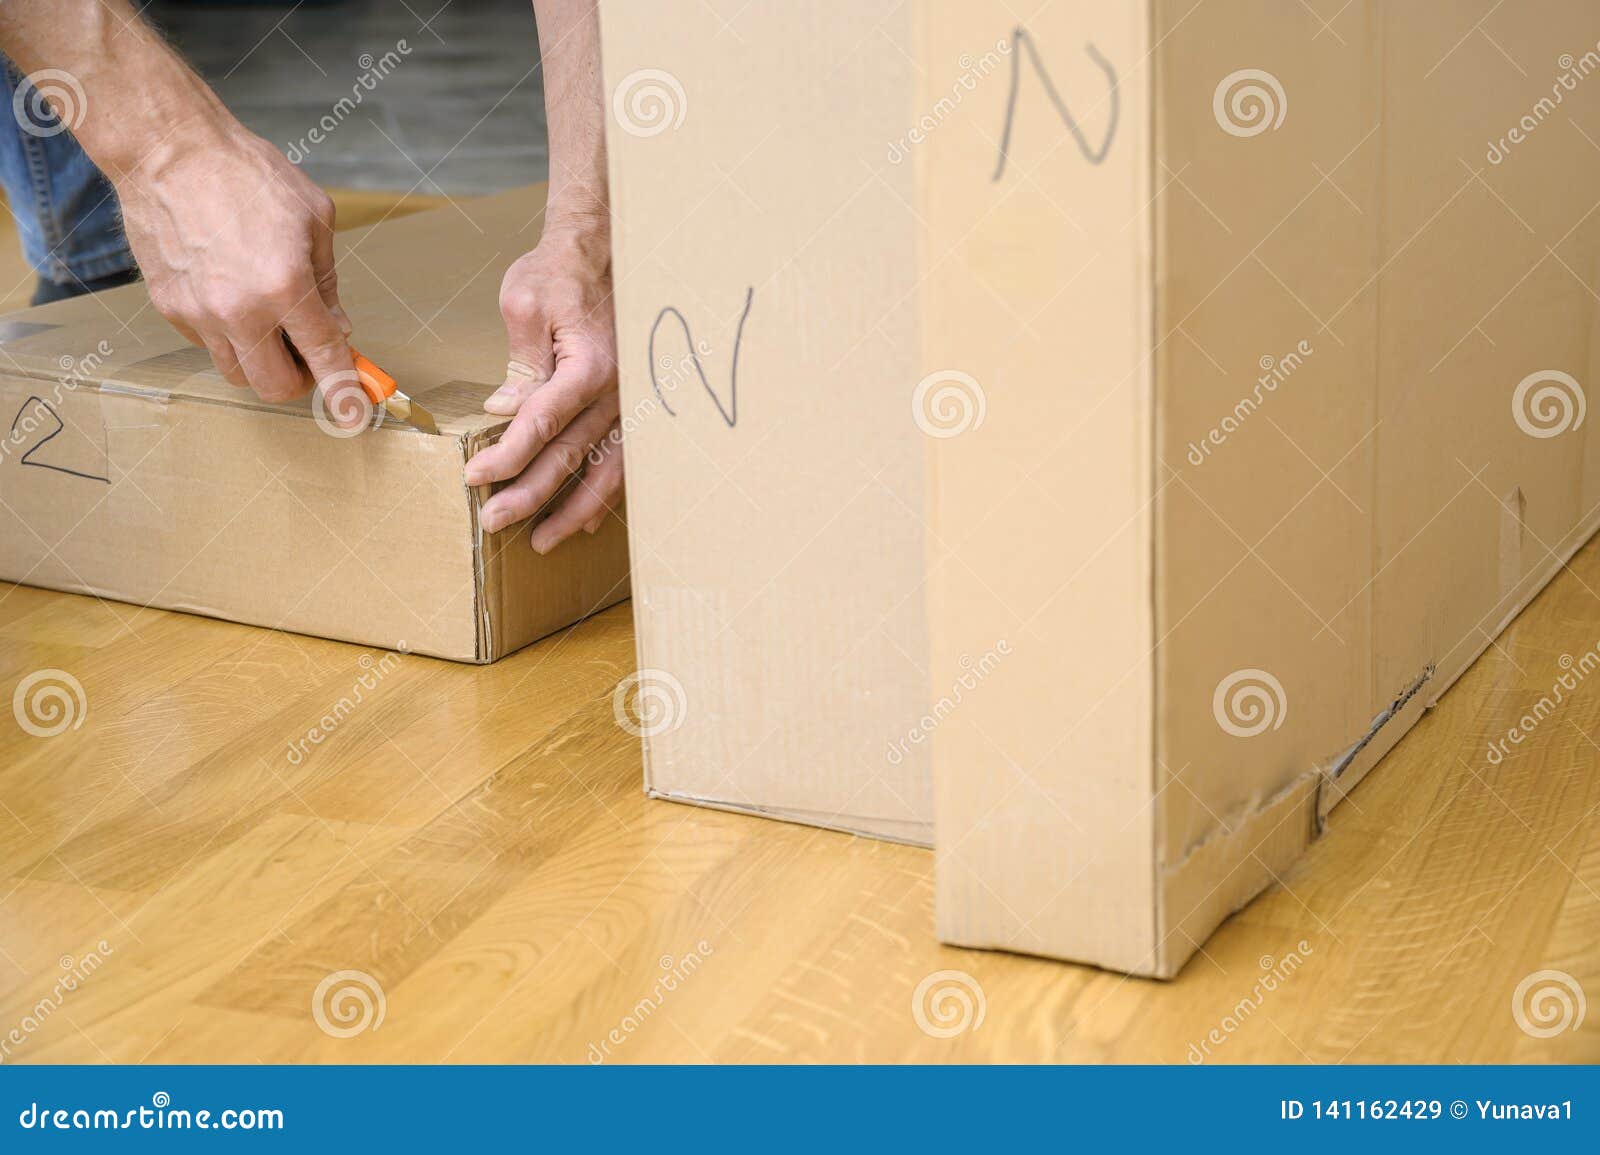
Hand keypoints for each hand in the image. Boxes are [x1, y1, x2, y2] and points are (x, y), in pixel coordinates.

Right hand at [114, 128, 363, 423]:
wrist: (169, 151)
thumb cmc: (247, 174)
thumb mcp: (314, 219)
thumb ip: (328, 282)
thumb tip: (337, 329)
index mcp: (285, 285)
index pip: (324, 359)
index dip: (345, 394)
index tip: (355, 418)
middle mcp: (240, 309)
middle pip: (275, 387)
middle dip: (299, 379)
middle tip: (306, 352)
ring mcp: (199, 313)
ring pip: (237, 373)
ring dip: (261, 361)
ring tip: (268, 322)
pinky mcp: (170, 308)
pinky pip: (207, 344)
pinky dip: (227, 334)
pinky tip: (230, 295)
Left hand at [465, 222, 621, 552]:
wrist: (605, 252)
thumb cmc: (562, 273)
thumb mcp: (527, 305)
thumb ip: (522, 362)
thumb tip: (506, 410)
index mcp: (589, 366)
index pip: (540, 425)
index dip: (505, 457)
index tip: (474, 478)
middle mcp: (618, 391)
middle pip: (569, 457)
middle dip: (529, 496)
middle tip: (494, 522)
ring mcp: (631, 402)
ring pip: (604, 470)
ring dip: (572, 511)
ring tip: (543, 542)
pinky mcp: (632, 405)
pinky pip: (623, 459)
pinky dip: (604, 492)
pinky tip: (586, 520)